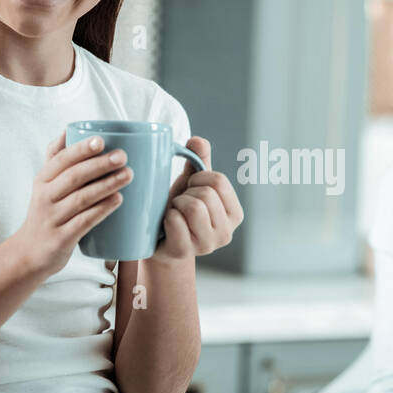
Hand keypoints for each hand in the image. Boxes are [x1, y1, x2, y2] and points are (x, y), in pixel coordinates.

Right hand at [12, 132, 132, 277]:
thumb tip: (68, 130)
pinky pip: (84, 222)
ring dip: (106, 185)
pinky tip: (118, 200)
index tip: (101, 140)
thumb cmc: (45, 213)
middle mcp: (44, 197)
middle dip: (99, 165)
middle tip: (122, 157)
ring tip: (128, 175)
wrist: (29, 253)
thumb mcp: (44, 185)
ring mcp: (52, 219)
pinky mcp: (61, 239)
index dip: (81, 149)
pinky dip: (102, 210)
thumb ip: (55, 159)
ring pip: (81, 198)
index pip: (61, 160)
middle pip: (73, 177)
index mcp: (42, 180)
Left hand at [152, 136, 243, 263]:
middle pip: (206, 194)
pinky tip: (166, 224)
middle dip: (186, 193)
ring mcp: (207, 245)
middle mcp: (226, 232)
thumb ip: (198, 161)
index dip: (199, 178)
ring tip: (175, 211)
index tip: (191, 187)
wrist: (158, 238)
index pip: (219, 181)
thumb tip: (197, 141)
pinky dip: (166, 216)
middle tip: (180, 203)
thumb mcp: (191, 184)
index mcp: (234, 214)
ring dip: (177, 204)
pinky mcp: (185, 252)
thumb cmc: (180, 208)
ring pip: (194, 207)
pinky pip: (175, 221)